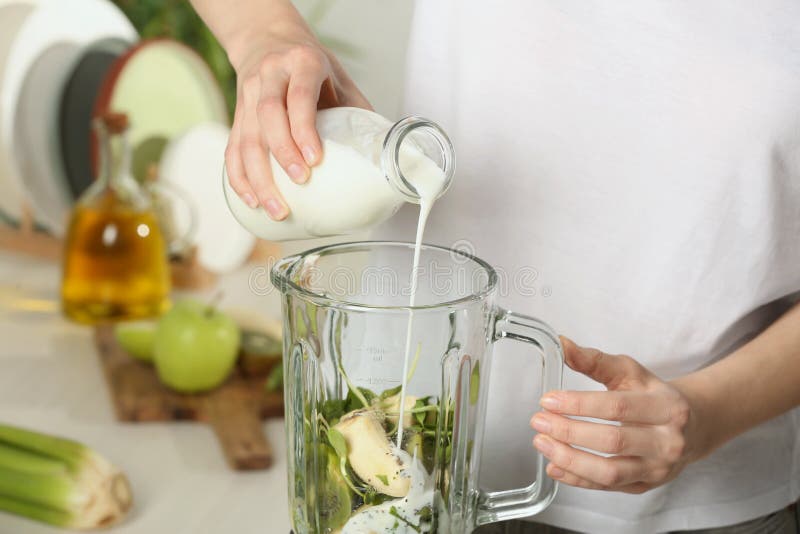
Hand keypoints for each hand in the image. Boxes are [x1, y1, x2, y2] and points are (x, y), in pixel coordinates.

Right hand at [225, 23, 370, 219]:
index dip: (304, 128)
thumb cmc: (312, 66)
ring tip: (276, 208)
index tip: (314, 159)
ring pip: (246, 137)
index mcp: (302, 63)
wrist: (268, 40)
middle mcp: (270, 75)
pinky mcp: (237, 114)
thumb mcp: (339, 78)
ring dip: (259, 177)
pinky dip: (239, 177)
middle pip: (268, 116)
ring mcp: (248, 94)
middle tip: (299, 182)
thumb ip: (356, 111)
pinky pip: (232, 148)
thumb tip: (382, 156)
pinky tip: (251, 200)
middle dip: (282, 153)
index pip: (299, 96)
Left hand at [530, 337, 706, 493]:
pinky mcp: (645, 486)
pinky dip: (577, 480)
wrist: (692, 428)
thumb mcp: (631, 373)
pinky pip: (607, 488)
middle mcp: (667, 441)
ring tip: (542, 444)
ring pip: (610, 472)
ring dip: (570, 460)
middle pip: (613, 441)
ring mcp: (658, 469)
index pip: (617, 406)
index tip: (548, 400)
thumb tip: (562, 344)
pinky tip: (555, 466)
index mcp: (666, 407)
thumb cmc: (654, 396)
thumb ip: (595, 360)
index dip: (579, 404)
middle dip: (569, 432)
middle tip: (539, 422)